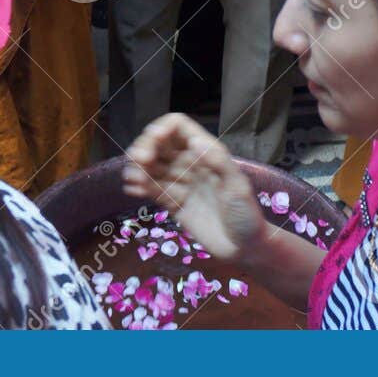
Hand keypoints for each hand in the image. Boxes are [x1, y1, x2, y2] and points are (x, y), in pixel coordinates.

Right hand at [122, 114, 264, 261]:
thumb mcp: (237, 186)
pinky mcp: (172, 202)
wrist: (244, 248)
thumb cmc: (246, 214)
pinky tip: (132, 188)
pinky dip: (139, 186)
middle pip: (160, 144)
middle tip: (138, 161)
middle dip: (144, 146)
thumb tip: (194, 141)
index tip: (153, 139)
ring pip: (152, 166)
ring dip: (138, 167)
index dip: (163, 128)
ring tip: (131, 178)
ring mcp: (180, 182)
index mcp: (207, 152)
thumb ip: (218, 162)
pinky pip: (152, 188)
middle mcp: (190, 163)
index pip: (178, 127)